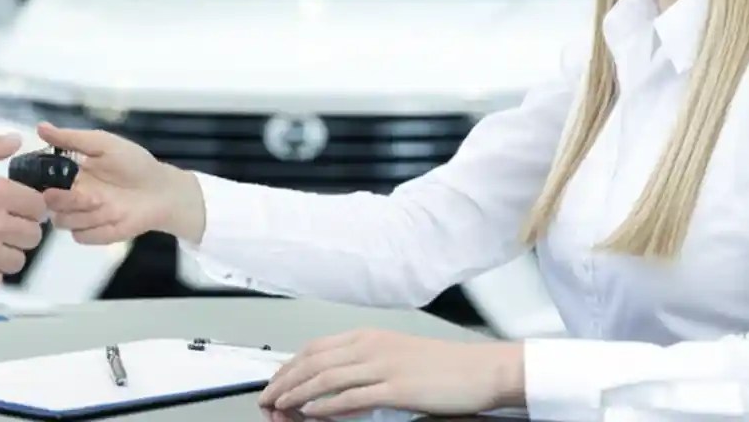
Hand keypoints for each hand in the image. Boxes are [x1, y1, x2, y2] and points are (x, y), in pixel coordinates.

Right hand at [36, 122, 206, 243]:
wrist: (162, 189)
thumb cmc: (134, 163)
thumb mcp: (103, 143)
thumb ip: (71, 138)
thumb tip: (40, 127)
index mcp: (70, 175)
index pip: (41, 182)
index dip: (38, 183)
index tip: (45, 180)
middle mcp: (73, 198)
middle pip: (48, 206)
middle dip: (61, 200)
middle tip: (82, 192)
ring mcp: (84, 218)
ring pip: (62, 222)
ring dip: (80, 213)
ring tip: (103, 201)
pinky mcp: (97, 235)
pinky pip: (81, 237)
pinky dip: (92, 228)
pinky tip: (110, 217)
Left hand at [257, 329, 524, 417]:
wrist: (482, 369)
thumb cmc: (444, 367)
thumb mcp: (395, 356)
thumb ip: (364, 365)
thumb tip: (333, 381)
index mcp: (369, 337)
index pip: (315, 348)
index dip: (289, 366)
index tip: (274, 382)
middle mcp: (371, 347)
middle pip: (313, 361)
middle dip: (284, 380)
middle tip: (266, 397)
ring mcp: (383, 366)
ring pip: (326, 378)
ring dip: (297, 393)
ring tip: (279, 406)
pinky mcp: (397, 388)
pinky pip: (352, 397)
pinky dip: (326, 405)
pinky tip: (310, 413)